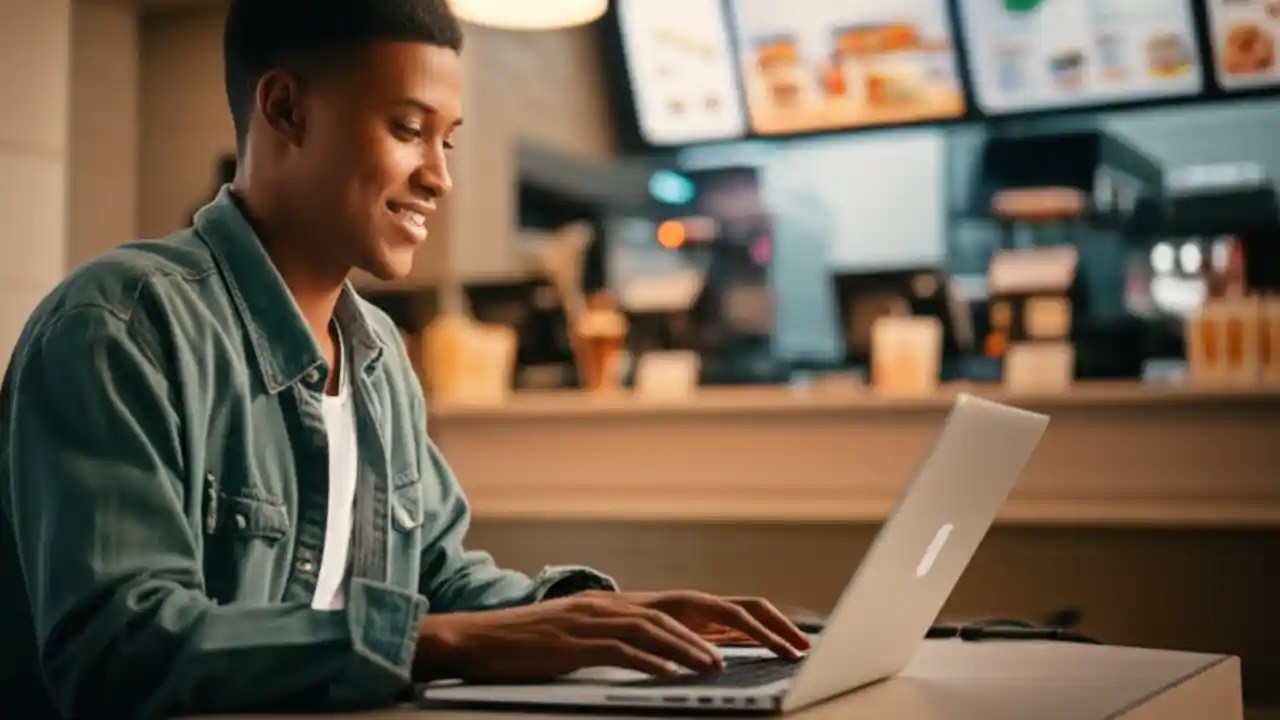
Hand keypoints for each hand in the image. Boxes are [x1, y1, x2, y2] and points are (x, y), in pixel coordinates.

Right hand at [414, 590, 809, 683]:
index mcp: (634, 603)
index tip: (789, 637)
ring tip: (724, 666)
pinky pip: (622, 649)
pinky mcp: (576, 640)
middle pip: (698, 603)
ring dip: (696, 646)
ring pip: (661, 626)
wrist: (479, 640)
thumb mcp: (597, 638)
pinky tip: (673, 676)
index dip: (751, 617)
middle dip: (748, 623)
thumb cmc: (539, 646)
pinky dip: (652, 662)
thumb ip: (640, 642)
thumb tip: (688, 660)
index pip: (706, 603)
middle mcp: (624, 602)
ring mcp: (600, 618)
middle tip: (788, 646)